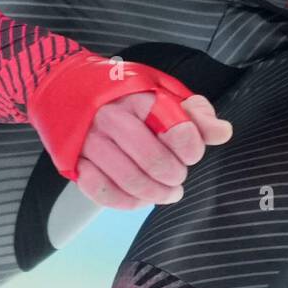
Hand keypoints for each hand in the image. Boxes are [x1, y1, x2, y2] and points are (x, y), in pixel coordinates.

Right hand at [74, 92, 232, 209]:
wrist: (65, 86)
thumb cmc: (122, 91)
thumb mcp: (162, 90)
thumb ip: (195, 112)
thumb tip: (223, 133)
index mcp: (137, 96)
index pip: (176, 129)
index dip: (191, 148)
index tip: (191, 153)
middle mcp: (111, 117)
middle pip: (153, 160)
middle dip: (174, 176)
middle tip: (178, 177)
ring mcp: (89, 140)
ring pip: (129, 180)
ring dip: (155, 195)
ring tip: (167, 194)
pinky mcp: (74, 160)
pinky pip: (102, 191)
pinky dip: (125, 202)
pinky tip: (138, 199)